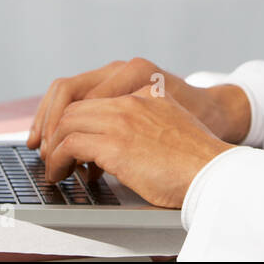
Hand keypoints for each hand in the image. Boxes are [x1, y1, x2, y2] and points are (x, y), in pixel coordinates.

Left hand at [42, 88, 235, 208]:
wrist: (215, 171)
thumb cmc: (197, 158)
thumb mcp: (172, 120)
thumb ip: (147, 117)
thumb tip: (120, 140)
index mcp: (143, 89)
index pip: (90, 90)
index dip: (67, 111)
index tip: (58, 132)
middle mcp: (130, 98)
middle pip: (72, 101)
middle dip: (53, 127)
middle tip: (49, 152)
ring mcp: (122, 118)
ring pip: (67, 121)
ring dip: (53, 146)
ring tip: (54, 167)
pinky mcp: (116, 143)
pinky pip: (69, 144)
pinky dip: (58, 160)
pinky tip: (61, 174)